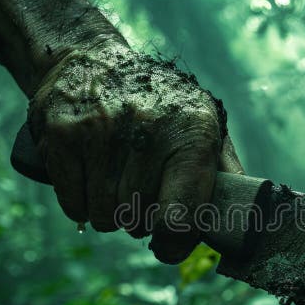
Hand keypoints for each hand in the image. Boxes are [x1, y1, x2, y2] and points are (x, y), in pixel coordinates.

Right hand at [27, 39, 243, 262]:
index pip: (181, 215)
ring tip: (115, 182)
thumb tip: (241, 216)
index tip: (168, 246)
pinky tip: (91, 176)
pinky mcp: (63, 135)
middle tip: (139, 194)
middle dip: (139, 219)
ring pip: (104, 217)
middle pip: (138, 220)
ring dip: (110, 213)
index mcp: (192, 132)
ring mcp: (101, 131)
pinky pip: (74, 206)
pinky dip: (81, 205)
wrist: (91, 58)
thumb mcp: (202, 125)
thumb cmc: (158, 106)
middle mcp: (148, 129)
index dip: (174, 243)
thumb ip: (224, 172)